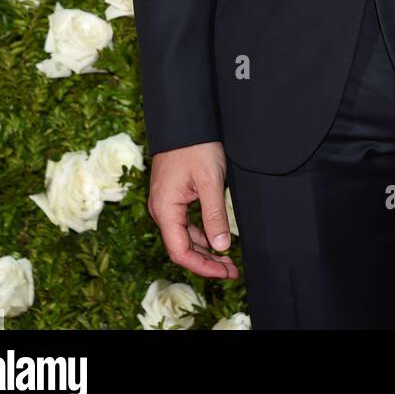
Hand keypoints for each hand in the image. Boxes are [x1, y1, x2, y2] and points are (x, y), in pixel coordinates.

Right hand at [147, 141, 238, 278]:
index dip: (203, 267)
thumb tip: (221, 247)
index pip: (181, 252)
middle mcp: (161, 210)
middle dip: (207, 261)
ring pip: (185, 236)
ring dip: (205, 249)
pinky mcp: (173, 196)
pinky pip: (185, 223)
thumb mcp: (210, 181)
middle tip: (232, 270)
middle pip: (182, 247)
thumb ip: (214, 215)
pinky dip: (202, 233)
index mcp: (165, 210)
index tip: (226, 273)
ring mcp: (166, 203)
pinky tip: (218, 236)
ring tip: (229, 258)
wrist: (185, 120)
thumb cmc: (196, 147)